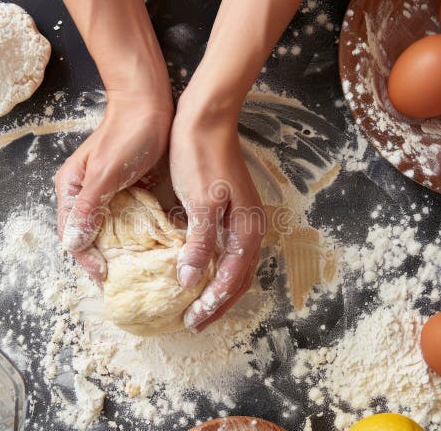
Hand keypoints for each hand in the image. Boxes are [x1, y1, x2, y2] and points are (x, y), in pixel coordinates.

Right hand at [55, 93, 172, 283]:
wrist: (151, 105)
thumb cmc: (126, 135)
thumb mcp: (105, 174)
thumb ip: (89, 209)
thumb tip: (73, 245)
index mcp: (71, 190)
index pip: (71, 236)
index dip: (87, 260)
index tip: (106, 277)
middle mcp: (84, 196)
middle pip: (87, 238)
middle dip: (101, 261)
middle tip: (121, 284)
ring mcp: (107, 196)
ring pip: (108, 233)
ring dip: (119, 253)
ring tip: (135, 275)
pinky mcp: (128, 193)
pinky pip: (128, 223)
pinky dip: (136, 238)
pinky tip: (149, 252)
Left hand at [170, 91, 265, 332]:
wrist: (206, 117)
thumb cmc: (200, 156)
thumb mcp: (200, 199)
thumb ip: (198, 241)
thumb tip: (190, 281)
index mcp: (246, 227)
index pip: (233, 278)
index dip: (214, 303)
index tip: (193, 321)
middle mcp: (250, 226)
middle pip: (239, 277)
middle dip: (218, 303)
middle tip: (195, 323)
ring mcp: (242, 217)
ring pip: (235, 265)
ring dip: (219, 288)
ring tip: (198, 305)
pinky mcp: (229, 209)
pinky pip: (226, 249)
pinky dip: (215, 267)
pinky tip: (198, 270)